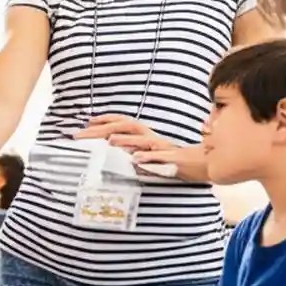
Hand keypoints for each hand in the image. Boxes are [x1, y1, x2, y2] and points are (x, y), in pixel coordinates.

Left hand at [76, 115, 207, 181]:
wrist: (201, 165)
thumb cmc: (172, 161)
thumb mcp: (147, 155)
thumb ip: (132, 152)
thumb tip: (111, 153)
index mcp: (145, 135)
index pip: (122, 122)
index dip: (105, 120)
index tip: (87, 122)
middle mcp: (151, 137)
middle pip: (126, 127)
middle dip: (104, 129)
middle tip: (84, 135)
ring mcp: (161, 147)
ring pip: (142, 139)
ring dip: (126, 140)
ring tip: (110, 141)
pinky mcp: (172, 158)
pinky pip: (159, 156)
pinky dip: (147, 157)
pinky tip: (136, 159)